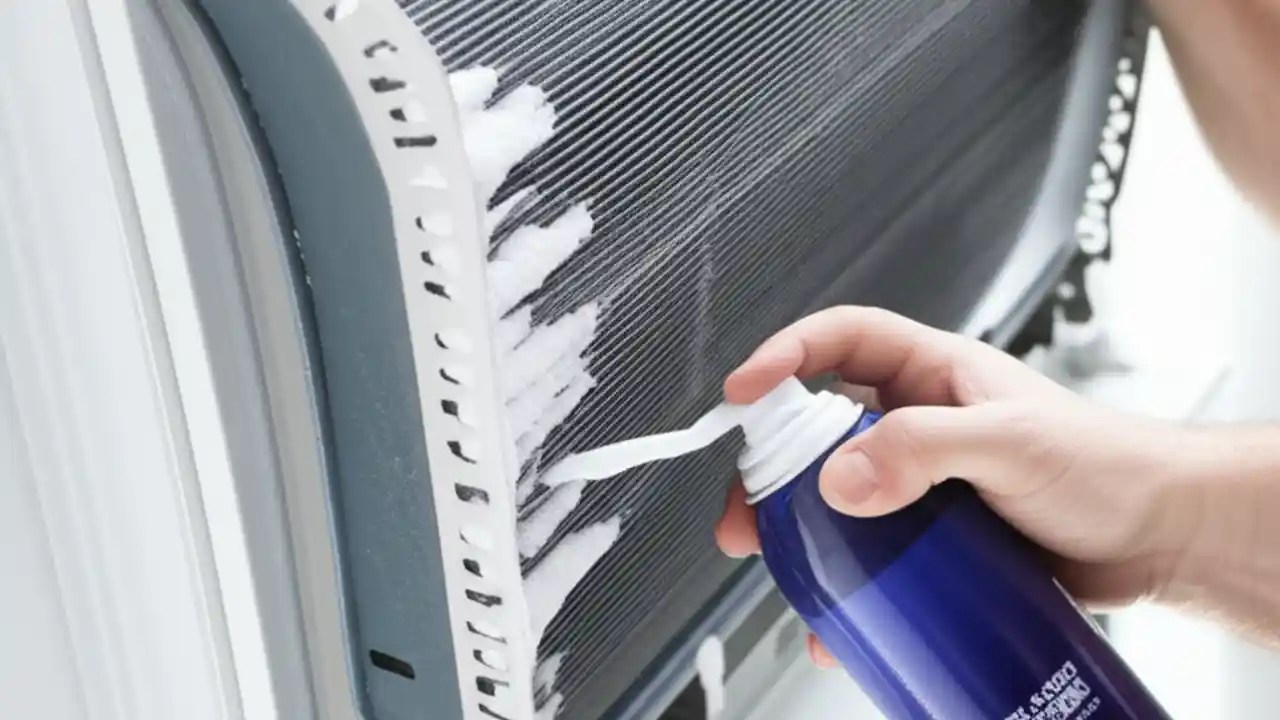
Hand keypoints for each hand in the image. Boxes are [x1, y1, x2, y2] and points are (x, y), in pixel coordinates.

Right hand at [715, 307, 1205, 667]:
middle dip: (774, 468)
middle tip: (751, 511)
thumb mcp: (1011, 441)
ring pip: (838, 496)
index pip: (840, 341)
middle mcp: (919, 421)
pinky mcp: (934, 537)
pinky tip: (840, 618)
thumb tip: (842, 477)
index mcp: (933, 372)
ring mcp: (924, 482)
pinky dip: (847, 584)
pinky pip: (871, 552)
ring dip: (803, 532)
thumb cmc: (1110, 466)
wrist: (1162, 539)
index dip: (785, 356)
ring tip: (785, 568)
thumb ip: (926, 447)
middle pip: (819, 429)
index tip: (742, 393)